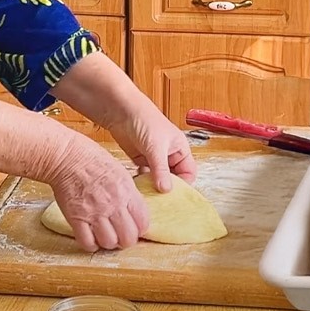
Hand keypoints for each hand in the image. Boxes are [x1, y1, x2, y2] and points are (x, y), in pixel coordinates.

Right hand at [45, 134, 149, 251]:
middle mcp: (112, 204)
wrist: (66, 157)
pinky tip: (92, 239)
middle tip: (122, 236)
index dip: (141, 228)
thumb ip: (129, 193)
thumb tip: (135, 210)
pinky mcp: (76, 218)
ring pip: (109, 243)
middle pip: (128, 237)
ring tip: (107, 236)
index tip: (136, 228)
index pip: (143, 222)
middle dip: (127, 240)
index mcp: (126, 191)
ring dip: (109, 243)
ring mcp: (94, 213)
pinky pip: (87, 242)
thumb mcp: (120, 171)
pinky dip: (91, 245)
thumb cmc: (92, 159)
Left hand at [47, 53, 197, 193]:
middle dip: (167, 188)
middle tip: (159, 200)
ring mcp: (153, 158)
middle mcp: (169, 155)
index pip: (188, 173)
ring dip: (153, 186)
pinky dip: (141, 182)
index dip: (183, 185)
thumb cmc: (144, 120)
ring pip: (157, 179)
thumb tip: (166, 190)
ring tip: (147, 195)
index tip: (173, 196)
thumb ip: (161, 170)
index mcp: (180, 149)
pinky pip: (144, 177)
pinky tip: (137, 187)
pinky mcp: (139, 160)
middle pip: (173, 178)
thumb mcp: (156, 147)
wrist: (120, 110)